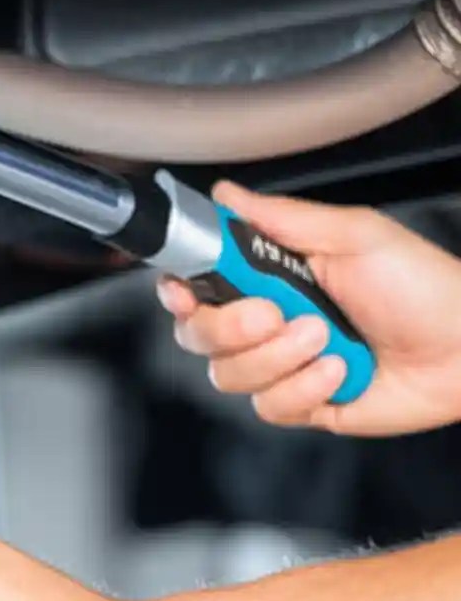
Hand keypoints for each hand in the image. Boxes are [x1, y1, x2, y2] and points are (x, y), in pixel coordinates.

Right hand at [159, 181, 460, 435]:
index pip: (196, 284)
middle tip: (274, 312)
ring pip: (228, 374)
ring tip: (328, 339)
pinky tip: (341, 372)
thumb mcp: (353, 235)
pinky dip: (304, 388)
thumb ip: (281, 218)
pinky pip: (270, 406)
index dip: (178, 290)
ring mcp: (281, 366)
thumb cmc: (422, 287)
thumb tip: (225, 194)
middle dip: (227, 327)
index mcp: (269, 276)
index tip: (183, 290)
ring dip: (277, 357)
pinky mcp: (302, 404)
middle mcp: (265, 323)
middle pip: (196, 334)